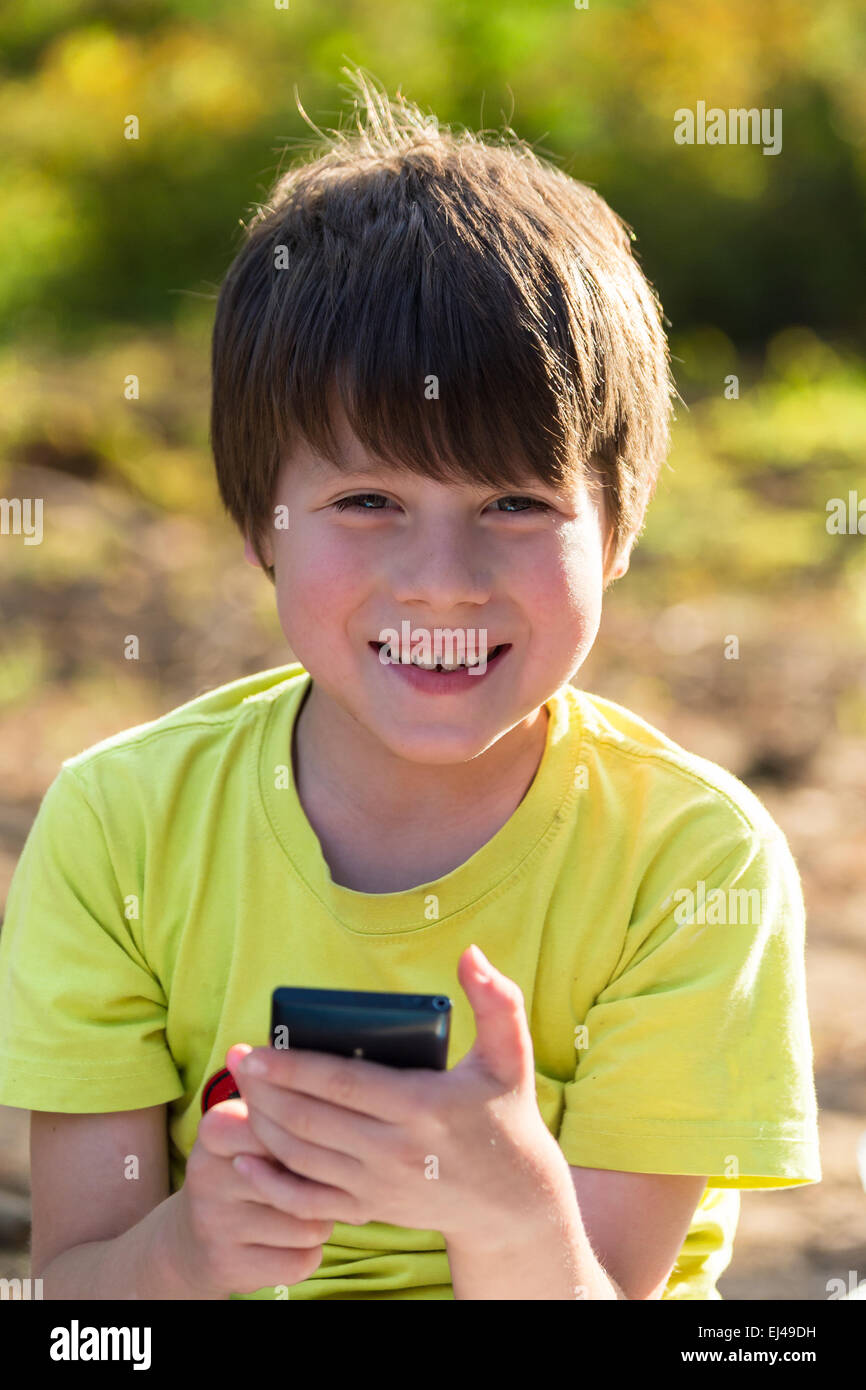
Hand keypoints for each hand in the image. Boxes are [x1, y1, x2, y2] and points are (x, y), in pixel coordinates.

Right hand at [173, 1093, 334, 1296]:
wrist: (191, 1236)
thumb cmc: (243, 1168)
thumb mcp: (251, 1128)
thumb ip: (289, 1106)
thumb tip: (337, 1097)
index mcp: (216, 1127)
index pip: (291, 1126)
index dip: (319, 1141)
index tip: (321, 1144)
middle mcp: (208, 1173)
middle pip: (307, 1176)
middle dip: (324, 1183)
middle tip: (320, 1182)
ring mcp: (215, 1223)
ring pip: (310, 1225)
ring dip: (321, 1223)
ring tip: (304, 1213)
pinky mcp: (228, 1266)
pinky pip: (301, 1261)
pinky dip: (308, 1255)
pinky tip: (290, 1243)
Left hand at [228, 945, 569, 1249]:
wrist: (515, 1202)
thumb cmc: (507, 1115)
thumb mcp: (511, 1057)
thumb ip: (497, 1002)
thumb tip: (471, 954)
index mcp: (421, 1106)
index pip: (341, 1083)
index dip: (291, 1066)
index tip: (253, 1049)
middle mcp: (394, 1150)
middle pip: (311, 1121)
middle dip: (264, 1091)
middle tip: (235, 1061)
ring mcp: (380, 1186)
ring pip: (302, 1158)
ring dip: (263, 1127)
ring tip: (238, 1095)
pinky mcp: (371, 1210)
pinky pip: (309, 1203)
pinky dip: (271, 1184)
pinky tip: (244, 1162)